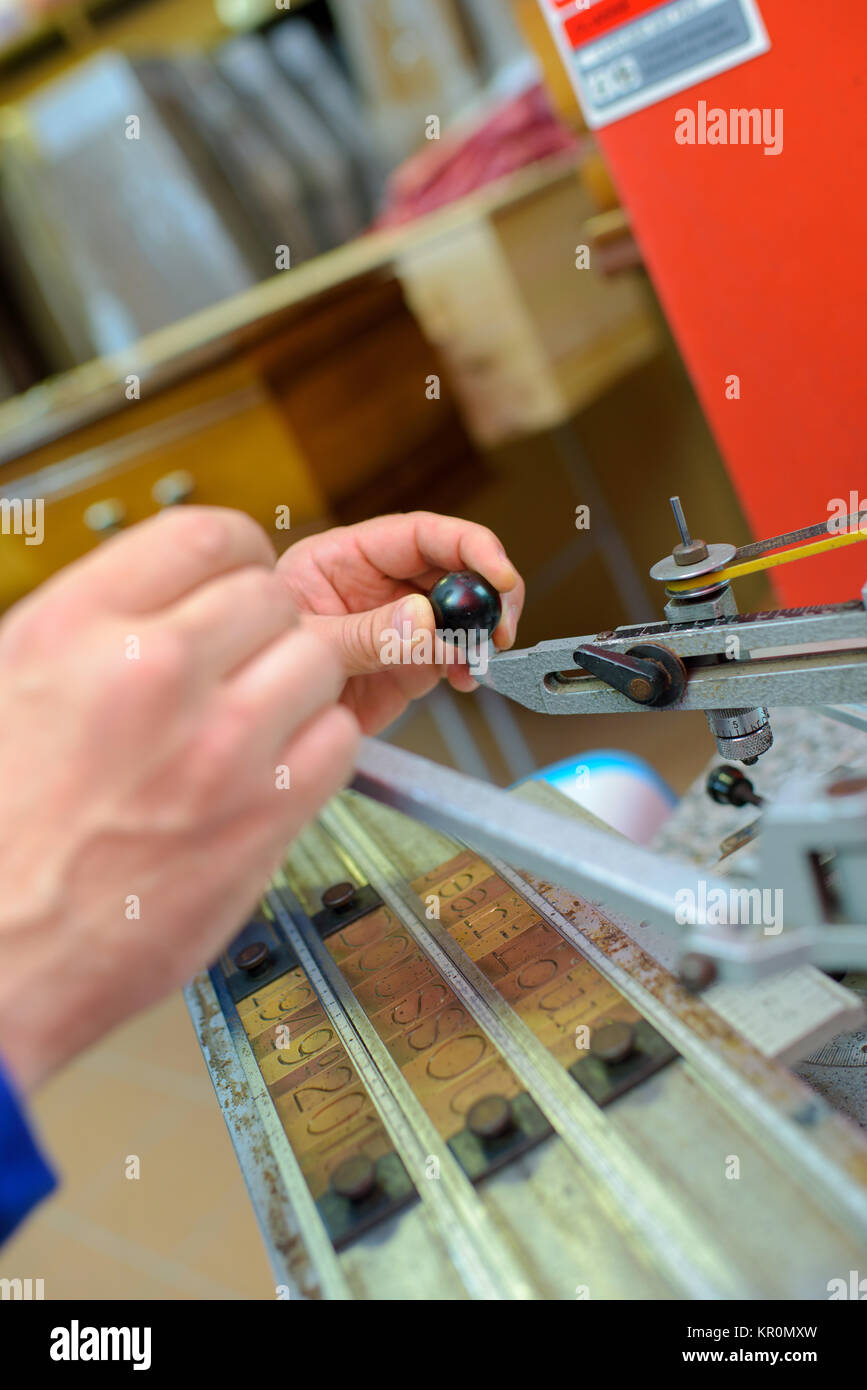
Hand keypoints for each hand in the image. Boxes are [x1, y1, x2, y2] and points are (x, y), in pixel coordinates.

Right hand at [0, 508, 358, 1090]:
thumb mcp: (12, 687)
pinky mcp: (267, 817)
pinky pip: (339, 739)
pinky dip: (320, 748)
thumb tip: (171, 596)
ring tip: (260, 721)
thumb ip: (97, 630)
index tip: (239, 581)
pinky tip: (275, 771)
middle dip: (266, 626)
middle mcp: (152, 672)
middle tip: (247, 663)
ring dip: (299, 684)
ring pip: (319, 659)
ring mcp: (219, 746)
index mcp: (75, 628)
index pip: (205, 533)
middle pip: (272, 596)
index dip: (235, 558)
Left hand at [276, 511, 524, 732]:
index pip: (418, 534)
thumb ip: (363, 633)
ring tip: (479, 658)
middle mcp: (377, 584)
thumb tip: (424, 618)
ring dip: (483, 630)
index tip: (498, 572)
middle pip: (452, 567)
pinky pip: (455, 653)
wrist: (256, 727)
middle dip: (487, 590)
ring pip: (462, 611)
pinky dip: (471, 664)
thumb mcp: (304, 643)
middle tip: (501, 624)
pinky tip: (465, 678)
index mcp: (345, 557)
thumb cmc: (254, 665)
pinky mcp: (411, 661)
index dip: (467, 545)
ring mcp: (399, 623)